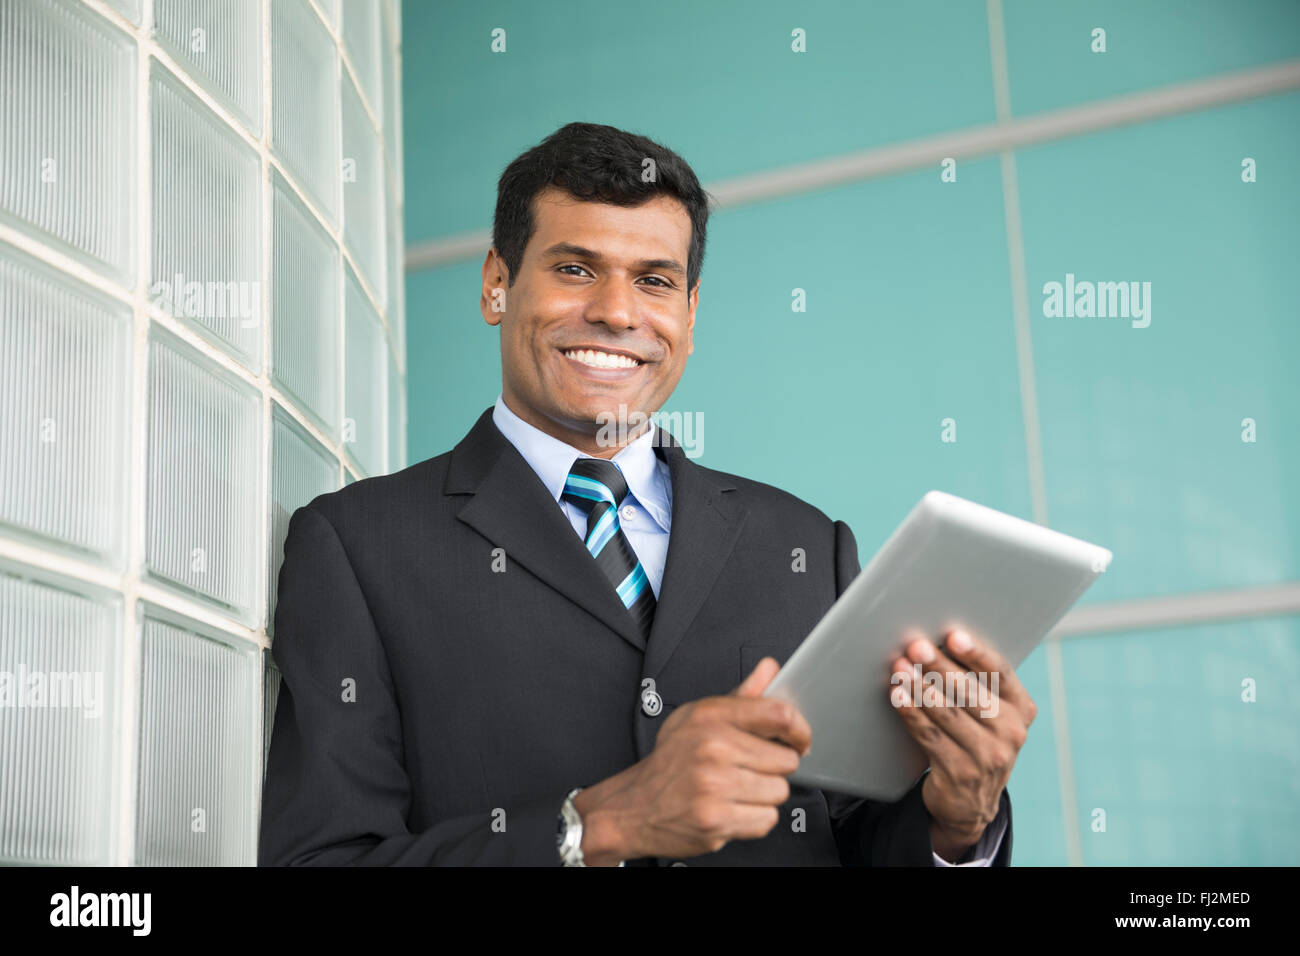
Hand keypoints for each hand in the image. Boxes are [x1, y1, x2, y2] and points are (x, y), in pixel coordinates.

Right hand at [573, 657, 811, 863]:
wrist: (635, 805)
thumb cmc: (671, 761)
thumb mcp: (698, 718)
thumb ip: (741, 696)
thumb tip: (769, 669)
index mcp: (711, 717)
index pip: (778, 714)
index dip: (800, 729)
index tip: (799, 739)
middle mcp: (713, 749)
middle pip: (786, 760)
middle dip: (774, 768)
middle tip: (750, 768)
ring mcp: (714, 786)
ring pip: (779, 792)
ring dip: (764, 795)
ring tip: (738, 789)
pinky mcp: (717, 821)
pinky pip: (766, 820)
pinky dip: (754, 819)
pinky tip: (733, 808)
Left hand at [889, 629, 1035, 860]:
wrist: (971, 802)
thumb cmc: (975, 740)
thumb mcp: (991, 716)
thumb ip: (978, 685)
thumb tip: (938, 642)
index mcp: (1021, 710)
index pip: (1001, 674)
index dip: (976, 653)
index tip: (953, 636)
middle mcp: (1010, 733)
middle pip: (970, 692)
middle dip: (939, 666)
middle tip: (916, 647)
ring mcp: (988, 756)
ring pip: (948, 713)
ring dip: (919, 687)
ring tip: (900, 668)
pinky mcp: (961, 772)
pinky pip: (930, 736)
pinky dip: (911, 713)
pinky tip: (897, 696)